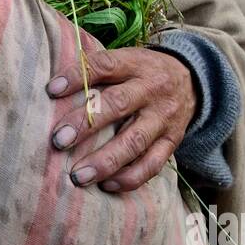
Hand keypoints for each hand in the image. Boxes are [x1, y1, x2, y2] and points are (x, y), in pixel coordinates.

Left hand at [46, 36, 197, 193]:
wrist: (192, 82)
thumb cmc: (142, 73)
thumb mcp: (126, 60)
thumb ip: (97, 71)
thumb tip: (53, 87)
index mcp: (136, 64)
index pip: (105, 65)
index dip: (77, 77)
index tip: (51, 90)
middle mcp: (152, 90)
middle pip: (118, 104)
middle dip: (86, 123)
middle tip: (59, 140)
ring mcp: (164, 118)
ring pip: (135, 141)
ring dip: (105, 161)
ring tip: (78, 176)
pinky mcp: (172, 142)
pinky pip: (152, 164)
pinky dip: (129, 178)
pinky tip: (106, 185)